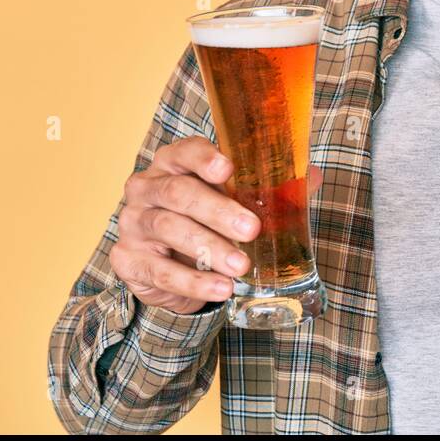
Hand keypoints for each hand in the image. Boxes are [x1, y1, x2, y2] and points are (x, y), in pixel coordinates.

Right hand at [110, 135, 322, 313]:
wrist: (168, 264)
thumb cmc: (205, 219)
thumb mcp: (234, 200)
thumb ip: (270, 188)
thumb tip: (311, 177)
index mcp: (174, 162)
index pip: (185, 151)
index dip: (205, 159)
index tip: (229, 169)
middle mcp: (147, 186)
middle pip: (179, 193)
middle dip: (218, 211)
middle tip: (252, 230)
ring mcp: (133, 222)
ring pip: (169, 229)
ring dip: (210, 249)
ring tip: (242, 266)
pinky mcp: (127, 258)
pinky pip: (160, 270)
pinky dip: (193, 282)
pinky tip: (221, 289)